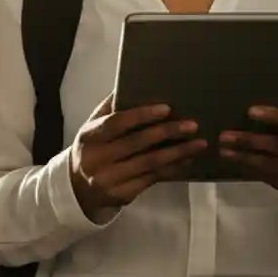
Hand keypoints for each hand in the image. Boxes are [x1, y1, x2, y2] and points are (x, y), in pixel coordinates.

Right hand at [69, 94, 206, 217]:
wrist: (79, 187)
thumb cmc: (94, 147)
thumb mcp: (95, 126)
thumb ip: (112, 107)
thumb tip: (137, 81)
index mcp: (90, 136)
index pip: (116, 123)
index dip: (141, 115)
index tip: (166, 108)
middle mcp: (96, 159)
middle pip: (137, 143)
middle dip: (167, 133)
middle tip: (192, 125)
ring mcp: (109, 180)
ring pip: (149, 164)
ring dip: (177, 153)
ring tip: (199, 143)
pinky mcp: (122, 195)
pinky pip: (153, 179)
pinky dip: (173, 168)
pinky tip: (187, 159)